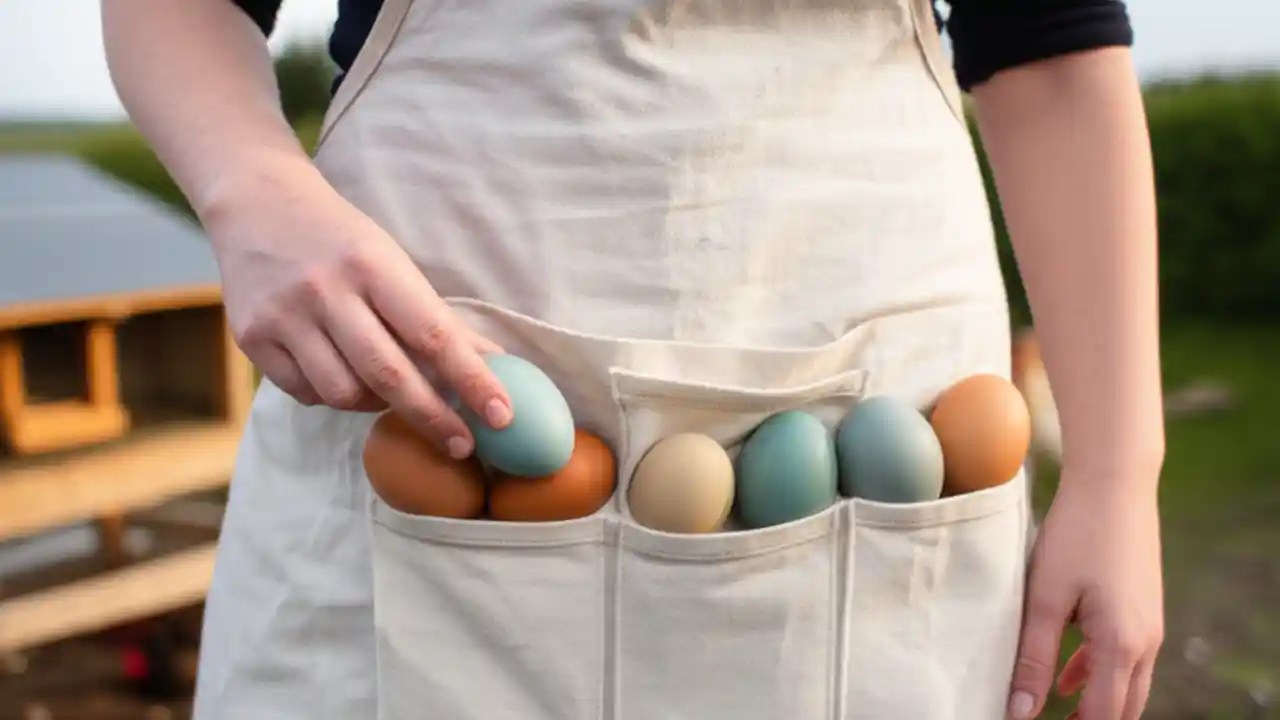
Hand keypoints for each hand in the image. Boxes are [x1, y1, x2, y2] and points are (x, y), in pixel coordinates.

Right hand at [200, 160, 510, 457]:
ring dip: (377, 405)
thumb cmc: (342, 239)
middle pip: (389, 374)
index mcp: (372, 265)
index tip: (501, 416)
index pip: (433, 334)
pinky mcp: (251, 338)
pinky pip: (305, 394)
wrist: (257, 202)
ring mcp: (284, 316)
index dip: (472, 380)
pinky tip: (343, 376)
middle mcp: (326, 290)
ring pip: (344, 393)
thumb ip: (436, 318)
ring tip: (389, 392)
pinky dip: (334, 397)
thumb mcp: (394, 263)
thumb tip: (494, 367)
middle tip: (463, 445)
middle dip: (433, 416)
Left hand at [1008, 471, 1164, 719]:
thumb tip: (1021, 712)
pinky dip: (1095, 674)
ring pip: (1125, 685)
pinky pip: (1124, 658)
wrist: (1115, 484)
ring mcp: (1148, 626)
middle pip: (1122, 708)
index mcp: (1121, 645)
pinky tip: (1065, 679)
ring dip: (1093, 702)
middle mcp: (1145, 643)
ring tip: (1053, 713)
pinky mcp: (1142, 609)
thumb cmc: (1077, 536)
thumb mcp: (1046, 598)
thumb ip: (1034, 657)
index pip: (1102, 715)